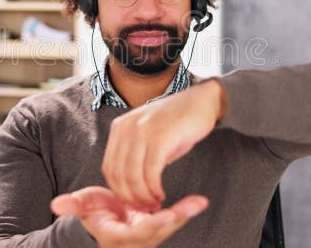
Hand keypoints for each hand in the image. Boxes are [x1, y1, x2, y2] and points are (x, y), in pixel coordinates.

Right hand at [51, 186, 208, 247]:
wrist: (103, 221)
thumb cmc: (93, 213)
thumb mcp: (83, 206)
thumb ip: (73, 206)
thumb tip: (56, 204)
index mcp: (118, 237)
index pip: (137, 233)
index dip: (152, 225)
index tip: (166, 214)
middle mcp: (136, 241)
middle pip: (159, 231)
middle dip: (177, 219)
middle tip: (193, 206)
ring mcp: (148, 236)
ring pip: (169, 226)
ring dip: (185, 214)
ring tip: (200, 202)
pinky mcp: (157, 227)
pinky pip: (172, 220)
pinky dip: (185, 211)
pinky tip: (199, 201)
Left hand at [102, 78, 227, 209]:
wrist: (201, 101)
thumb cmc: (177, 123)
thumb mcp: (148, 137)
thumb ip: (135, 157)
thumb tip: (130, 189)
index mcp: (120, 128)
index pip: (108, 168)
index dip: (119, 191)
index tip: (133, 202)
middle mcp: (126, 128)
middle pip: (118, 175)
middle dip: (131, 198)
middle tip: (145, 208)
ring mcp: (142, 131)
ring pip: (133, 176)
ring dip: (143, 196)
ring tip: (154, 204)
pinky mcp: (160, 136)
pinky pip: (151, 172)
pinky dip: (154, 189)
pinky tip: (161, 194)